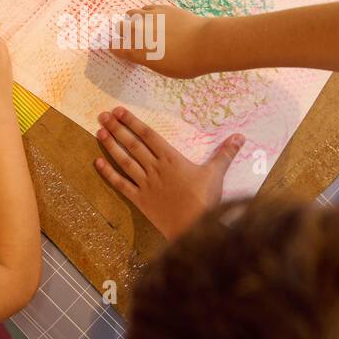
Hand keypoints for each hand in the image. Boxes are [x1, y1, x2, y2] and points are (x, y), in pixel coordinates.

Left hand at [93, 106, 242, 240]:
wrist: (193, 228)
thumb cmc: (205, 200)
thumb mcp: (216, 174)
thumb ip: (225, 153)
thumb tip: (240, 136)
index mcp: (171, 159)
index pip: (148, 135)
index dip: (133, 122)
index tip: (119, 110)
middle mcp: (155, 168)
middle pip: (132, 144)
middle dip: (116, 128)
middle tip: (102, 115)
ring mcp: (145, 184)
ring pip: (124, 161)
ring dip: (110, 145)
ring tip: (98, 131)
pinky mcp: (140, 200)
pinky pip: (121, 184)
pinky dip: (108, 173)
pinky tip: (97, 162)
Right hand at [112, 4, 211, 78]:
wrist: (203, 43)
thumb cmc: (184, 63)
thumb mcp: (162, 68)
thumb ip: (147, 58)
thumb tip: (144, 52)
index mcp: (136, 51)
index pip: (116, 48)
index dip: (116, 49)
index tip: (118, 49)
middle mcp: (138, 32)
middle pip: (121, 27)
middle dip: (124, 32)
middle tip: (131, 36)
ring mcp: (148, 17)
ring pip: (131, 14)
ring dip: (133, 19)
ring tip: (140, 24)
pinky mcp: (161, 8)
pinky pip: (146, 8)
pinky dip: (146, 13)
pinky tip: (152, 17)